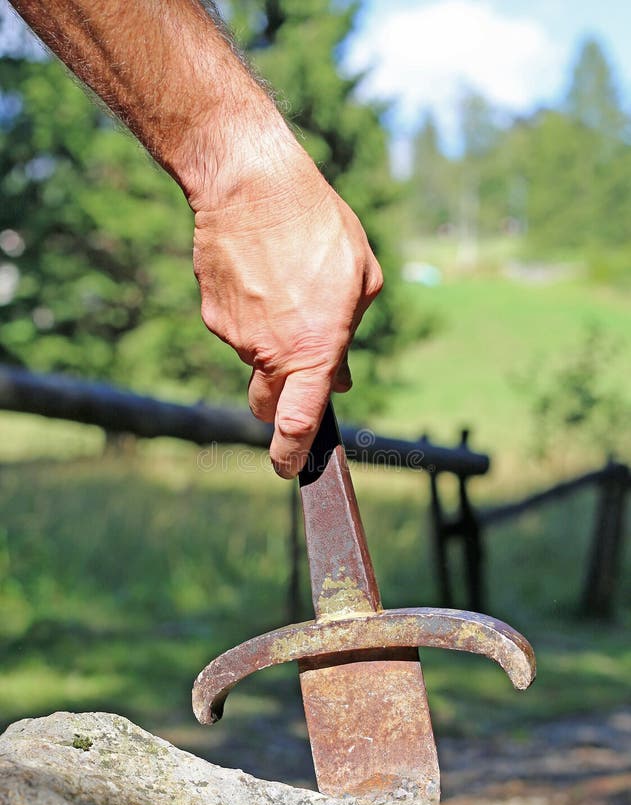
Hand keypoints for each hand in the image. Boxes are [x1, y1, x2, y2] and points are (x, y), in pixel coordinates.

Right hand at [190, 134, 382, 477]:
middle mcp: (269, 353)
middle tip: (295, 365)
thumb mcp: (360, 280)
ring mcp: (234, 335)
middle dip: (279, 400)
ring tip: (286, 284)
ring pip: (253, 358)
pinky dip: (248, 313)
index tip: (288, 469)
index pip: (298, 423)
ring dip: (270, 339)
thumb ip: (350, 336)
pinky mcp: (211, 313)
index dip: (291, 454)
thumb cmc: (319, 228)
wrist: (252, 186)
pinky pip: (234, 327)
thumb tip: (340, 377)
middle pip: (266, 403)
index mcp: (314, 350)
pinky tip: (260, 274)